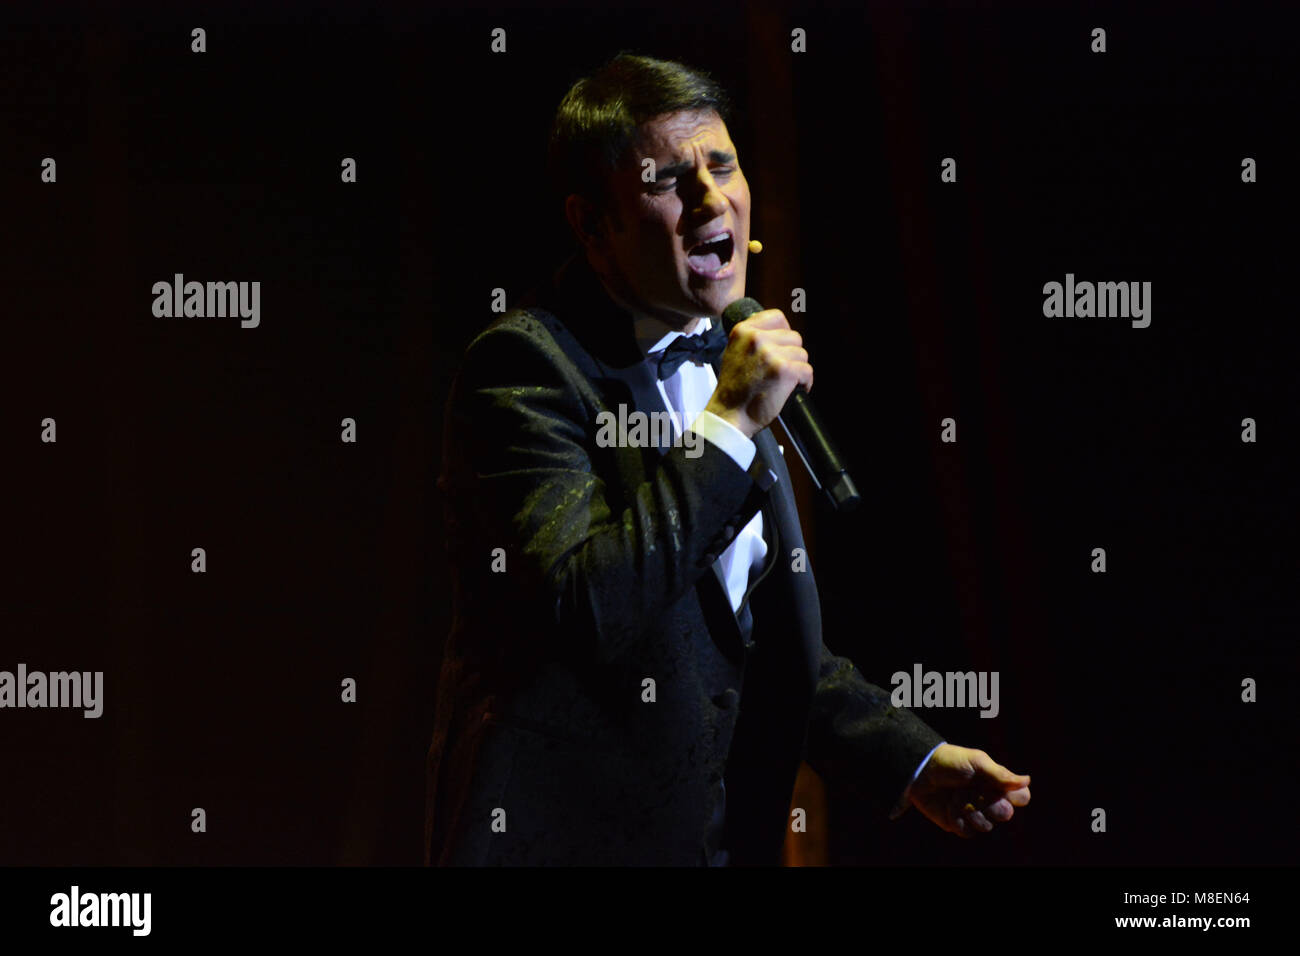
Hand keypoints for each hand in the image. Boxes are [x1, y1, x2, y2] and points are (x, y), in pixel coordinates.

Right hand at [704, 309, 811, 437]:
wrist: (730, 414)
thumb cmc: (734, 389)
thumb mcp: (734, 352)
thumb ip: (753, 338)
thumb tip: (778, 332)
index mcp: (742, 330)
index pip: (777, 317)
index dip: (784, 332)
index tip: (781, 347)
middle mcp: (756, 338)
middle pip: (793, 337)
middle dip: (791, 354)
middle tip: (780, 370)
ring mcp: (770, 354)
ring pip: (802, 354)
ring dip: (798, 369)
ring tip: (784, 381)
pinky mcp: (784, 370)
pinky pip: (807, 370)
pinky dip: (805, 382)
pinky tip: (792, 389)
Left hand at [907, 744, 1030, 837]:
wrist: (921, 772)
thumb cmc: (951, 762)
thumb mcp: (976, 761)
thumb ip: (1000, 773)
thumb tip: (1027, 780)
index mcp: (998, 783)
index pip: (1022, 798)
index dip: (1013, 797)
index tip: (997, 787)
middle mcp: (990, 800)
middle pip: (1006, 814)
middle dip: (988, 803)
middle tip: (973, 791)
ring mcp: (976, 813)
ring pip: (986, 826)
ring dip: (969, 810)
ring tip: (956, 795)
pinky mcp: (960, 824)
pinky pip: (968, 832)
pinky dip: (957, 819)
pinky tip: (949, 806)